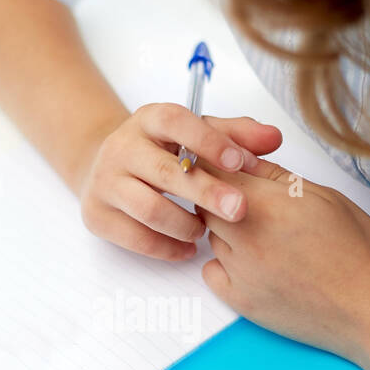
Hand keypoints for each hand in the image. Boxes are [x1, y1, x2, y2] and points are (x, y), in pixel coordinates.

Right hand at [77, 104, 282, 259]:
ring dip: (184, 224)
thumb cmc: (162, 153)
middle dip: (206, 192)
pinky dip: (167, 248)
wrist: (101, 168)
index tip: (240, 162)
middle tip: (239, 210)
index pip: (176, 122)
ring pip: (149, 209)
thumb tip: (274, 138)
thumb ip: (236, 136)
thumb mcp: (195, 135)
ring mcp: (104, 182)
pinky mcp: (96, 215)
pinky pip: (135, 238)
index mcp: (148, 119)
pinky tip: (186, 249)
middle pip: (165, 172)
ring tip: (203, 231)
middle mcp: (121, 147)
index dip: (209, 141)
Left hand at [199, 159, 369, 366]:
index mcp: (269, 205)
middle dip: (220, 196)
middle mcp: (247, 238)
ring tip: (266, 236)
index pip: (216, 170)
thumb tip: (246, 159)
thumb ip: (277, 177)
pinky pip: (211, 272)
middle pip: (204, 203)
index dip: (221, 165)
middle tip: (251, 202)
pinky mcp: (241, 301)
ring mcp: (240, 272)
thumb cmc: (362, 253)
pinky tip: (254, 263)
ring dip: (226, 230)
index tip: (229, 168)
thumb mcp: (326, 197)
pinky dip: (224, 265)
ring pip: (211, 236)